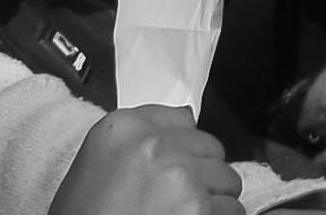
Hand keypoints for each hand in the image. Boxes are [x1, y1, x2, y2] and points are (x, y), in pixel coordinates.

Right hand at [45, 105, 237, 214]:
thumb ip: (140, 141)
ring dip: (212, 200)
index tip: (170, 171)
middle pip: (209, 148)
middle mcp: (152, 144)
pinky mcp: (196, 208)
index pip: (181, 120)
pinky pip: (231, 210)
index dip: (181, 150)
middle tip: (173, 202)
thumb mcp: (95, 168)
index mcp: (120, 129)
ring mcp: (178, 175)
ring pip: (227, 179)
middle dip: (200, 175)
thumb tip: (189, 123)